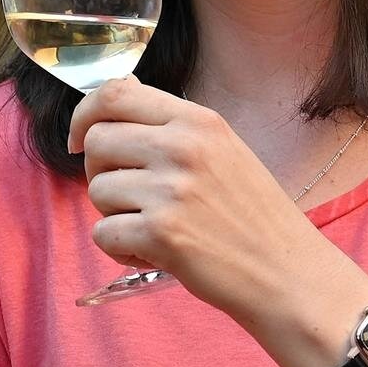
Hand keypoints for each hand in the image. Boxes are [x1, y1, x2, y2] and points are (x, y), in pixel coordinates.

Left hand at [68, 77, 367, 366]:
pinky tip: (156, 253)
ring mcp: (171, 189)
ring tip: (155, 229)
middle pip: (97, 141)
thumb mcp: (223, 150)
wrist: (288, 274)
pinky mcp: (161, 233)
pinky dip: (121, 249)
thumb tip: (118, 92)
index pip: (114, 93)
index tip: (79, 139)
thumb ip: (171, 125)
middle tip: (128, 197)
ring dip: (114, 214)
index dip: (84, 114)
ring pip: (96, 190)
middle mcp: (183, 147)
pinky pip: (103, 234)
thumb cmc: (253, 217)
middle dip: (98, 172)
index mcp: (198, 121)